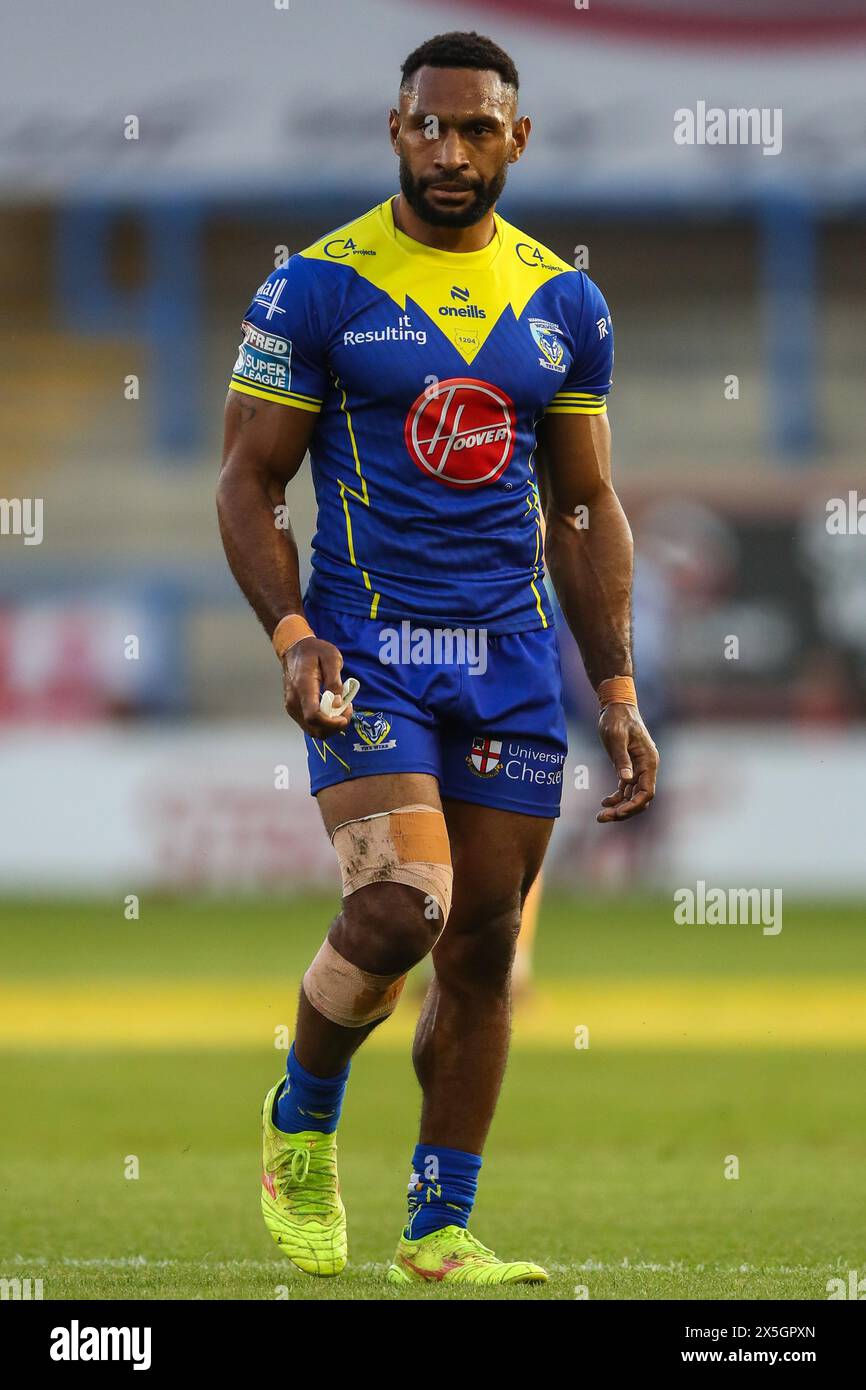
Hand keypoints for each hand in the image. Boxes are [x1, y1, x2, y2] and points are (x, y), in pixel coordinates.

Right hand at [282, 637, 354, 737]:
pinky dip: (324, 724)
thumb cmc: (314, 651)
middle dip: (335, 726)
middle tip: (347, 709)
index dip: (331, 723)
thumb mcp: (332, 657)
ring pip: (312, 731)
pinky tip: (333, 710)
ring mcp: (292, 707)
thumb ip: (335, 680)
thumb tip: (337, 702)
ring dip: (331, 726)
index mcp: (303, 686)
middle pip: (314, 729)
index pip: (313, 716)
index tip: (344, 717)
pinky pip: (310, 726)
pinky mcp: (294, 710)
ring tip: (342, 709)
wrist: (295, 649)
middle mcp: (294, 700)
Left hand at [596, 702, 658, 822]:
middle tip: (603, 818)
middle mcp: (647, 767)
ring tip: (600, 817)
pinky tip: (604, 802)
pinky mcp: (629, 767)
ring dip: (619, 808)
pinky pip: (626, 789)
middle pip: (640, 798)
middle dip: (624, 811)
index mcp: (649, 761)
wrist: (616, 705)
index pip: (647, 791)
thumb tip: (627, 780)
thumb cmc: (617, 718)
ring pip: (633, 796)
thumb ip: (621, 759)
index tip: (618, 812)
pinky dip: (617, 798)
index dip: (634, 805)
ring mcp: (639, 769)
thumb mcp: (616, 737)